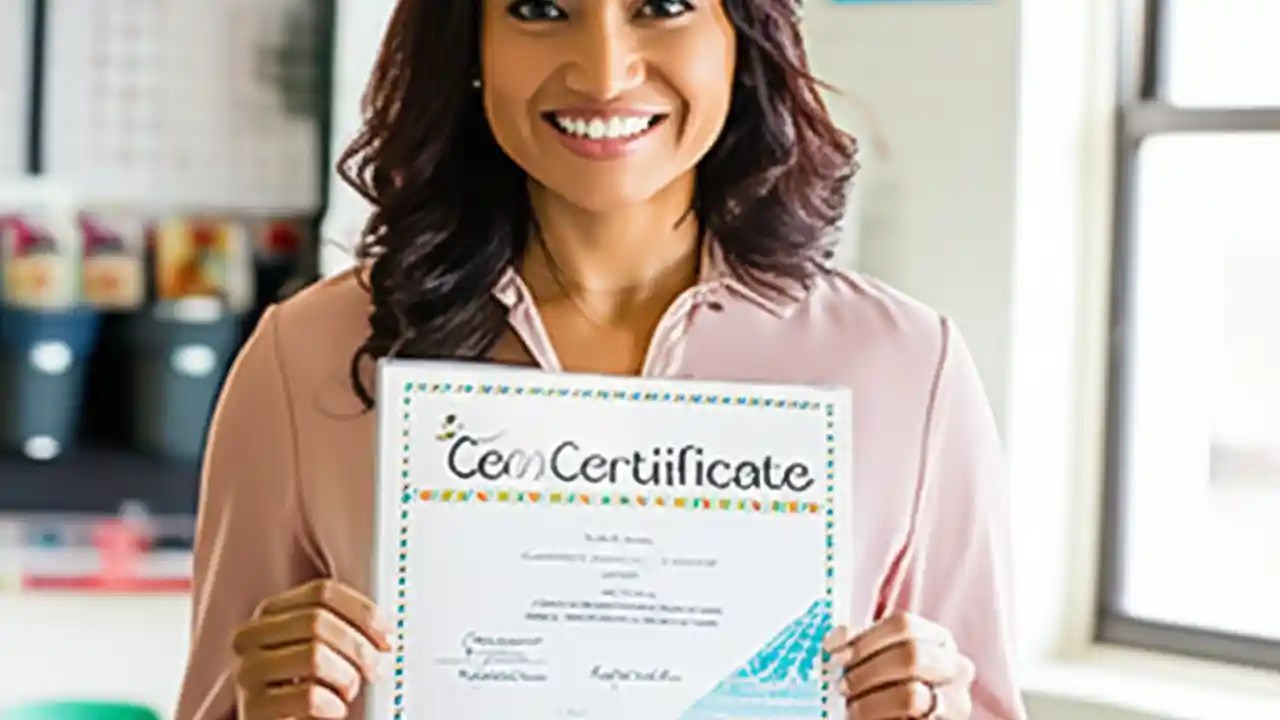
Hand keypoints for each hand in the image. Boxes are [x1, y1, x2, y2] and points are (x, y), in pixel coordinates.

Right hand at [233, 578, 392, 718]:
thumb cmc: (301, 685)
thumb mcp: (319, 647)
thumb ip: (342, 628)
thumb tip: (385, 629)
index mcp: (271, 612)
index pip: (321, 593)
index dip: (362, 610)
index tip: (386, 632)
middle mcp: (252, 636)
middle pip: (318, 621)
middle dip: (359, 646)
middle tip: (377, 667)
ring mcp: (247, 671)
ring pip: (314, 656)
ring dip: (346, 678)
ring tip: (348, 691)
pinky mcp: (252, 707)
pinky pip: (308, 697)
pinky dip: (333, 704)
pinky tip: (333, 709)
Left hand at [827, 611, 974, 718]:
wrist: (899, 719)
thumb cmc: (887, 689)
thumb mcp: (877, 661)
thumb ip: (859, 646)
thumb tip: (835, 641)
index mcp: (937, 640)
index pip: (903, 625)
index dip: (864, 639)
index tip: (835, 654)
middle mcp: (955, 667)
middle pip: (911, 655)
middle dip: (867, 671)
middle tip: (841, 685)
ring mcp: (954, 702)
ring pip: (911, 695)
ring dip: (870, 702)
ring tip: (852, 708)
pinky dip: (879, 719)